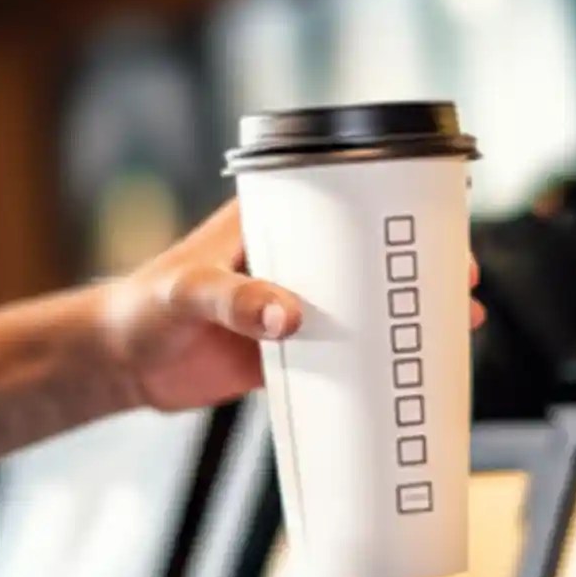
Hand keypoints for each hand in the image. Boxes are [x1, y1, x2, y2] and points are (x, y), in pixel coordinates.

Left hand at [102, 199, 484, 411]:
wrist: (115, 362)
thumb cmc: (139, 305)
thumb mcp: (185, 293)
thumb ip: (233, 300)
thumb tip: (291, 318)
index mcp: (267, 223)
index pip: (340, 203)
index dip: (391, 209)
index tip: (434, 224)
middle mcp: (286, 260)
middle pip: (363, 256)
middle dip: (412, 267)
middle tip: (461, 280)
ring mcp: (287, 308)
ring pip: (359, 307)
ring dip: (400, 317)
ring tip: (452, 326)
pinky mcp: (280, 353)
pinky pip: (337, 357)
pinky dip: (370, 364)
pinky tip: (403, 374)